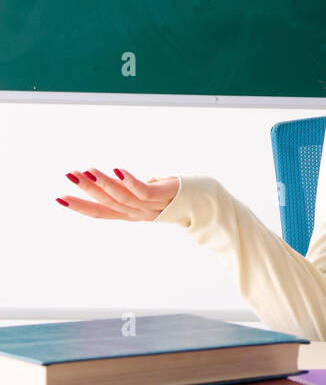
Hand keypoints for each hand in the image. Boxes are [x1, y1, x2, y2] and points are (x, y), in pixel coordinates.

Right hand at [56, 167, 179, 221]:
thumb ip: (130, 191)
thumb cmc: (174, 196)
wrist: (207, 202)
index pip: (102, 212)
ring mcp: (153, 206)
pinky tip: (118, 170)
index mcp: (133, 214)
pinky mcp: (166, 195)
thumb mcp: (147, 195)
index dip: (81, 206)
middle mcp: (140, 213)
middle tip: (69, 176)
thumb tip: (115, 180)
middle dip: (87, 190)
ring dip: (103, 184)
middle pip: (109, 203)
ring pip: (123, 198)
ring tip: (88, 171)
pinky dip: (130, 182)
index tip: (60, 198)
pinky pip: (144, 192)